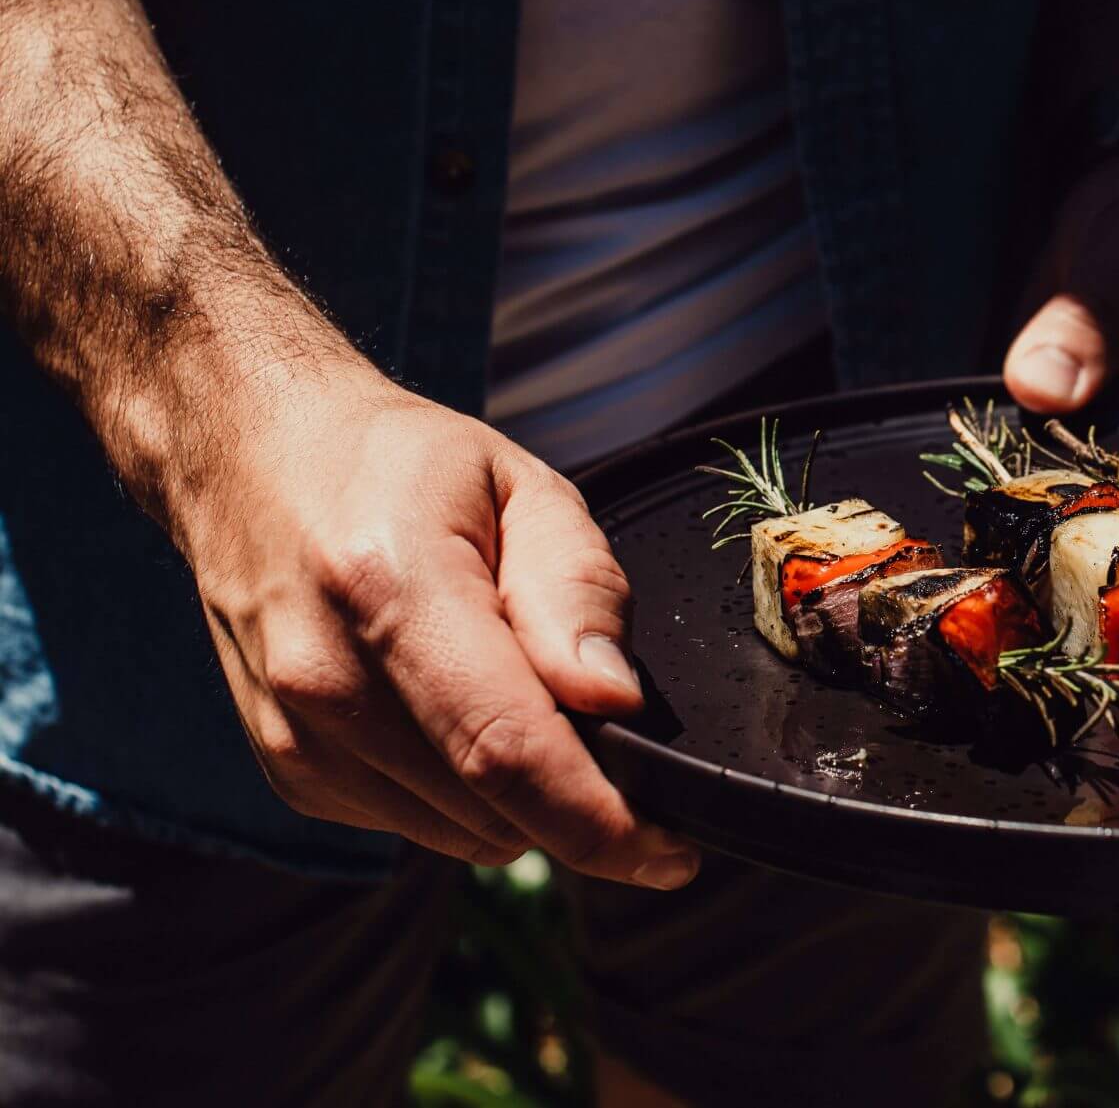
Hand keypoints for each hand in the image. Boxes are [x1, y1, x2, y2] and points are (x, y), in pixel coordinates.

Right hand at [172, 362, 699, 884]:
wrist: (254, 462)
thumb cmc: (399, 465)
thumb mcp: (522, 487)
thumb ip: (577, 590)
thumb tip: (615, 700)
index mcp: (390, 592)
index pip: (507, 750)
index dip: (601, 821)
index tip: (672, 849)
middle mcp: (326, 679)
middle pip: (492, 810)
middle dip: (579, 799)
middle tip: (606, 726)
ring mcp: (297, 737)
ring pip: (464, 834)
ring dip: (521, 798)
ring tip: (516, 690)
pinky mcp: (291, 773)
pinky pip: (420, 825)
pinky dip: (466, 792)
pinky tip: (455, 707)